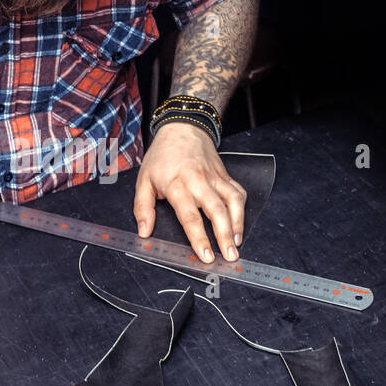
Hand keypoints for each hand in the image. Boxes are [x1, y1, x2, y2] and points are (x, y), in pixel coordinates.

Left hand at [133, 122, 245, 261]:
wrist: (183, 128)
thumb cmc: (162, 155)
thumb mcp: (144, 179)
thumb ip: (143, 208)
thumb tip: (144, 232)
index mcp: (177, 185)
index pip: (189, 216)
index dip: (199, 238)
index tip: (205, 255)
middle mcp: (198, 181)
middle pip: (216, 212)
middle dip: (224, 236)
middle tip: (229, 257)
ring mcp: (214, 178)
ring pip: (232, 202)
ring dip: (237, 225)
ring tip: (236, 244)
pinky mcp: (225, 175)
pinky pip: (238, 193)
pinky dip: (241, 210)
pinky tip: (239, 224)